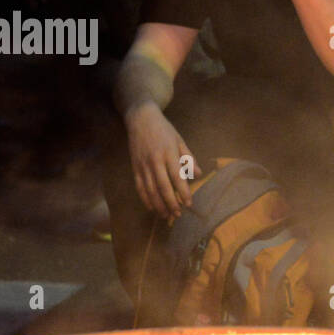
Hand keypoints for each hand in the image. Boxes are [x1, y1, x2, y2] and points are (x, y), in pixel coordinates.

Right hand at [125, 104, 202, 219]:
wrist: (140, 119)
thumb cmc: (164, 129)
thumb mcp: (180, 140)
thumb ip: (189, 158)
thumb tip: (199, 175)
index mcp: (169, 154)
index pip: (177, 177)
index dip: (183, 192)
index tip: (189, 204)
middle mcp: (155, 161)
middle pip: (163, 187)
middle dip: (171, 203)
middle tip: (178, 214)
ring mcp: (143, 165)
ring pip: (150, 190)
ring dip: (159, 204)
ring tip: (166, 215)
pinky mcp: (134, 167)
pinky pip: (139, 186)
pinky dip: (145, 199)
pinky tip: (152, 207)